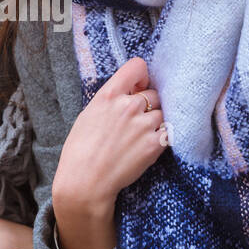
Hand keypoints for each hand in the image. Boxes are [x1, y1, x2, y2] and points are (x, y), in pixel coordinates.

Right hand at [50, 56, 164, 248]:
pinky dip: (162, 138)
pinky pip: (168, 132)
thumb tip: (128, 93)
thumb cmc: (80, 151)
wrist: (85, 182)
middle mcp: (128, 106)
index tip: (138, 87)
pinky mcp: (155, 144)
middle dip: (148, 105)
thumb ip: (110, 100)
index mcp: (109, 95)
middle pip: (154, 93)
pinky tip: (146, 147)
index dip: (141, 76)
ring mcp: (144, 125)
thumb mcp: (88, 115)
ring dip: (155, 123)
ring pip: (162, 113)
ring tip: (139, 139)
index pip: (137, 66)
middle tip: (137, 121)